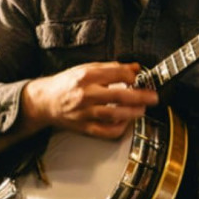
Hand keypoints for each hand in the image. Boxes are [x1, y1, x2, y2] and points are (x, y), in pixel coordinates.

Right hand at [22, 61, 158, 139]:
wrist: (44, 102)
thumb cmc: (66, 83)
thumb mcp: (86, 68)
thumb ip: (111, 67)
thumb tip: (135, 67)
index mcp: (87, 76)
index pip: (116, 74)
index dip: (132, 76)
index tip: (140, 78)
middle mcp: (86, 94)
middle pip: (119, 95)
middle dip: (140, 96)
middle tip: (154, 97)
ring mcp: (85, 112)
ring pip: (114, 115)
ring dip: (133, 113)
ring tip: (143, 110)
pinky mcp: (84, 127)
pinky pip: (105, 131)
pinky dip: (119, 128)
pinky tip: (126, 122)